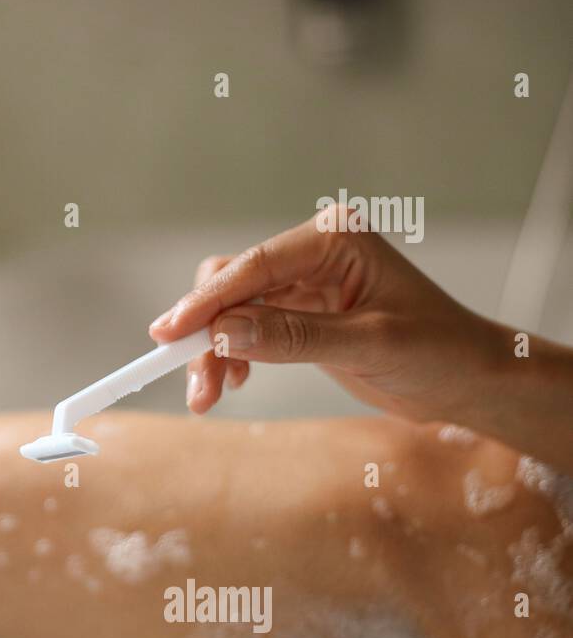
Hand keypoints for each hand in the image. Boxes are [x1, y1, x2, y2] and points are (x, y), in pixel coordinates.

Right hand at [149, 205, 505, 423]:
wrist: (469, 381)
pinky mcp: (298, 313)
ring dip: (212, 351)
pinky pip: (245, 328)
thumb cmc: (440, 353)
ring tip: (207, 397)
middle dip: (206, 332)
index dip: (206, 301)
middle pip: (232, 283)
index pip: (254, 265)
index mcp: (335, 239)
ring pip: (231, 309)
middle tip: (196, 384)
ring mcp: (303, 283)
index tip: (168, 334)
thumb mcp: (369, 345)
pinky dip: (230, 355)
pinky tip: (234, 382)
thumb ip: (294, 336)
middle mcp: (313, 253)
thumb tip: (224, 332)